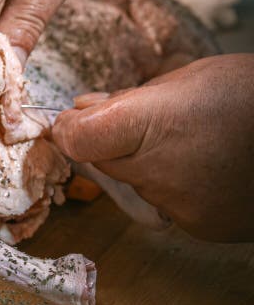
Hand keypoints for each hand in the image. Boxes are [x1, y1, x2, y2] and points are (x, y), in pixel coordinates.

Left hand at [52, 54, 253, 241]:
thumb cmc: (247, 94)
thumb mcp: (184, 79)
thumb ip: (128, 97)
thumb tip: (84, 107)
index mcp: (147, 122)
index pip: (75, 139)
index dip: (68, 128)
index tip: (74, 118)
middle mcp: (156, 170)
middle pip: (101, 162)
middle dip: (111, 144)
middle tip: (147, 125)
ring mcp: (179, 204)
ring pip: (136, 184)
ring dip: (147, 167)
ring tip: (191, 145)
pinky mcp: (201, 226)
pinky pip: (168, 205)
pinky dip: (177, 188)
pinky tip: (207, 168)